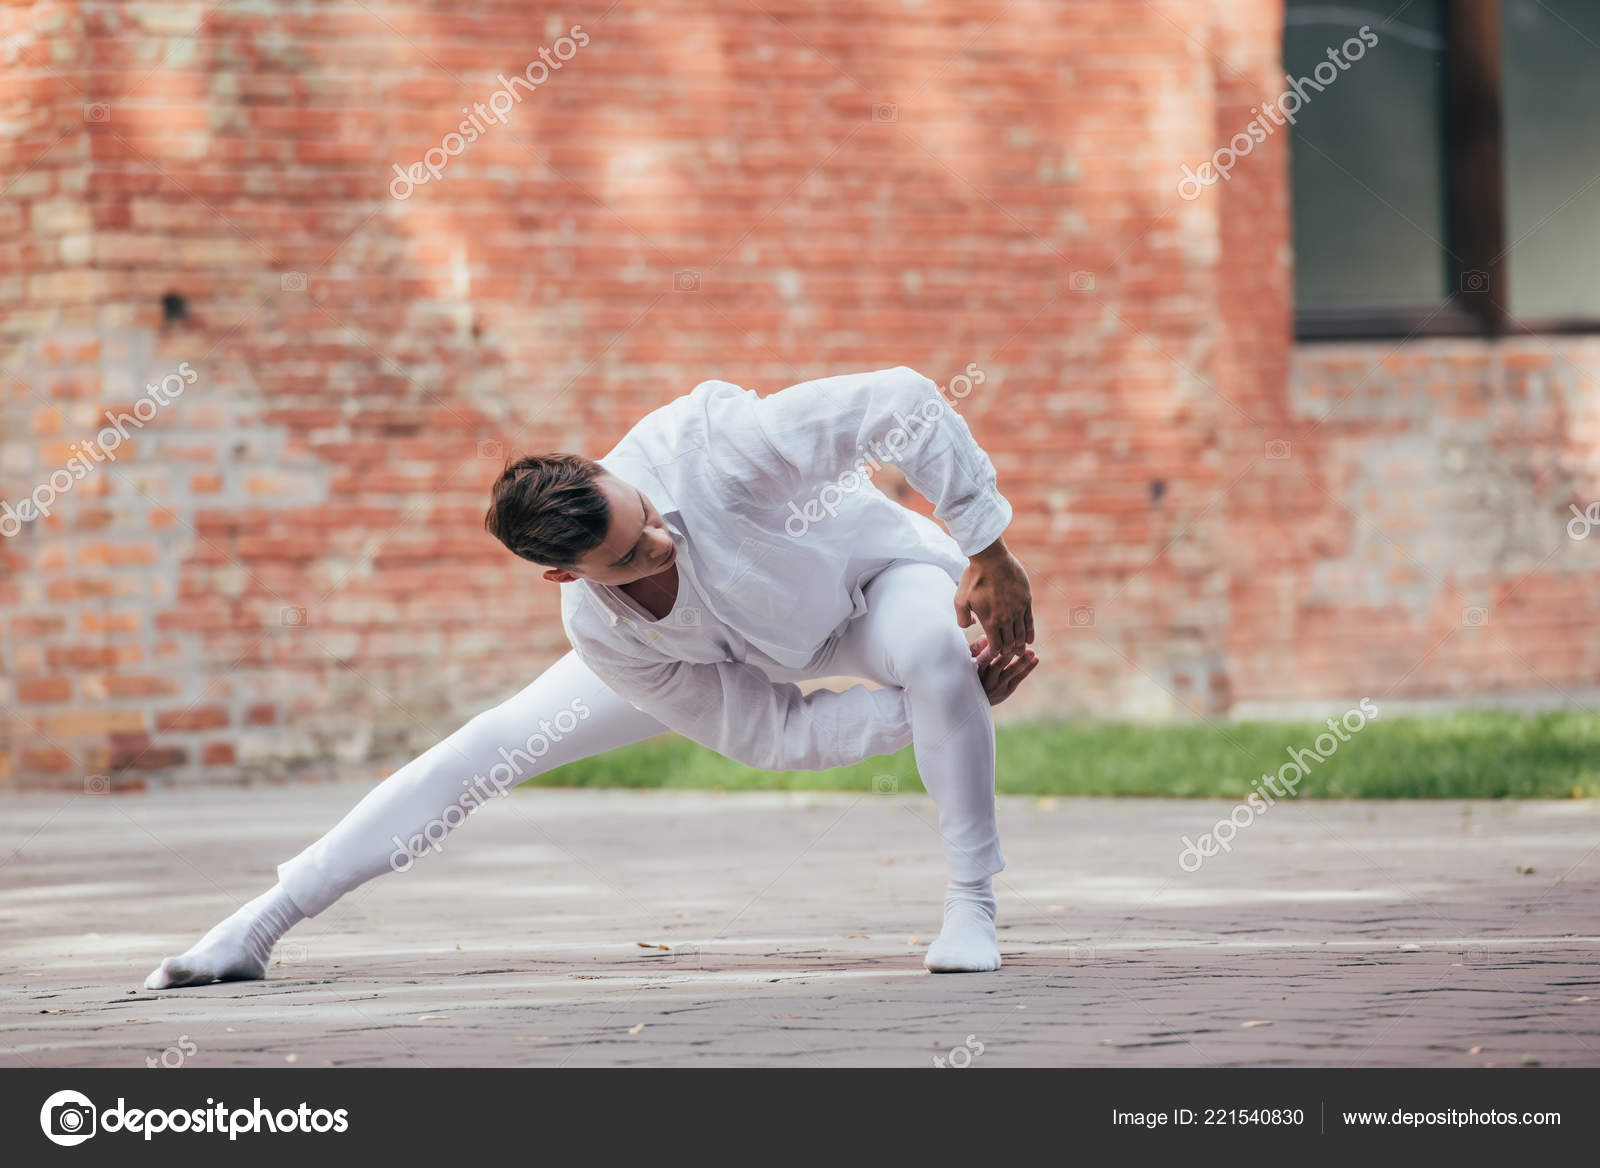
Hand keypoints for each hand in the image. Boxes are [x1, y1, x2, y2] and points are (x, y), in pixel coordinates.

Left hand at [955, 537, 1033, 661]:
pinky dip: (1030, 633)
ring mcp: (1018, 610)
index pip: (996, 646)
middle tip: (1007, 657)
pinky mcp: (1026, 600)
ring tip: (1020, 652)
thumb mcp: (959, 600)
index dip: (995, 654)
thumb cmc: (973, 578)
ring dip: (1020, 645)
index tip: (993, 656)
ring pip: (1021, 634)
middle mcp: (1006, 618)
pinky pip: (1029, 621)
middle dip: (1008, 652)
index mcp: (990, 621)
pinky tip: (1030, 640)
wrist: (991, 558)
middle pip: (1010, 643)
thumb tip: (971, 626)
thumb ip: (962, 618)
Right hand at [969, 635, 1037, 704]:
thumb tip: (986, 638)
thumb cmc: (969, 672)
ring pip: (1011, 671)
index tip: (1003, 637)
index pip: (984, 658)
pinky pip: (1019, 678)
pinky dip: (1027, 669)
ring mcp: (998, 686)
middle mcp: (987, 679)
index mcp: (975, 670)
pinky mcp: (1006, 691)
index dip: (993, 648)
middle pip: (1000, 664)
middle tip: (1020, 641)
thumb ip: (976, 648)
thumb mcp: (968, 660)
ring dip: (1022, 661)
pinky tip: (1035, 659)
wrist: (972, 701)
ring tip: (1031, 652)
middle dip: (1010, 652)